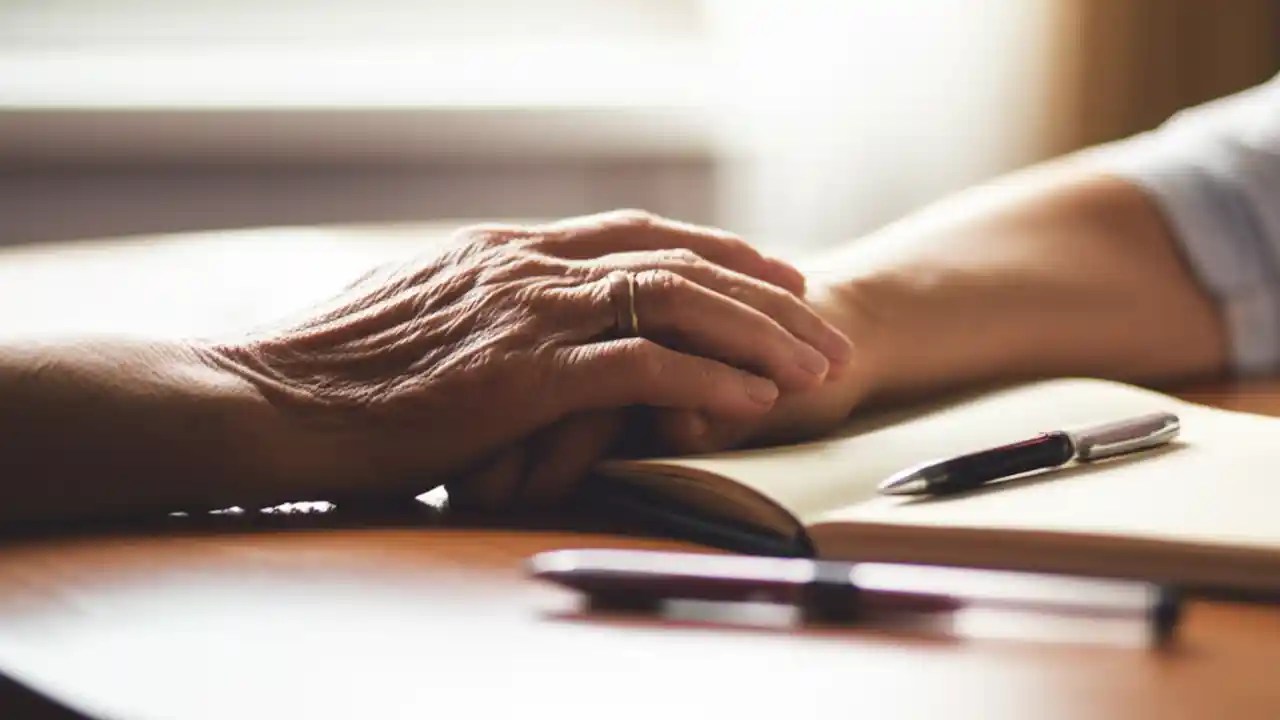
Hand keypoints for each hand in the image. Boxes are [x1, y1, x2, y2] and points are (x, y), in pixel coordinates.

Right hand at [209, 210, 852, 500]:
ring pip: (678, 301)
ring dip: (757, 333)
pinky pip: (643, 364)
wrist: (274, 401)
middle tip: (822, 324)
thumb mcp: (421, 315)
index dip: (717, 250)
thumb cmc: (337, 373)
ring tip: (815, 365)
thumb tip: (517, 322)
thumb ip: (484, 307)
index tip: (772, 272)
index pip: (639, 233)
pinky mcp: (524, 370)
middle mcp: (530, 265)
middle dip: (764, 294)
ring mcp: (529, 312)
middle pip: (679, 261)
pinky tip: (754, 399)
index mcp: (509, 249)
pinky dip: (709, 378)